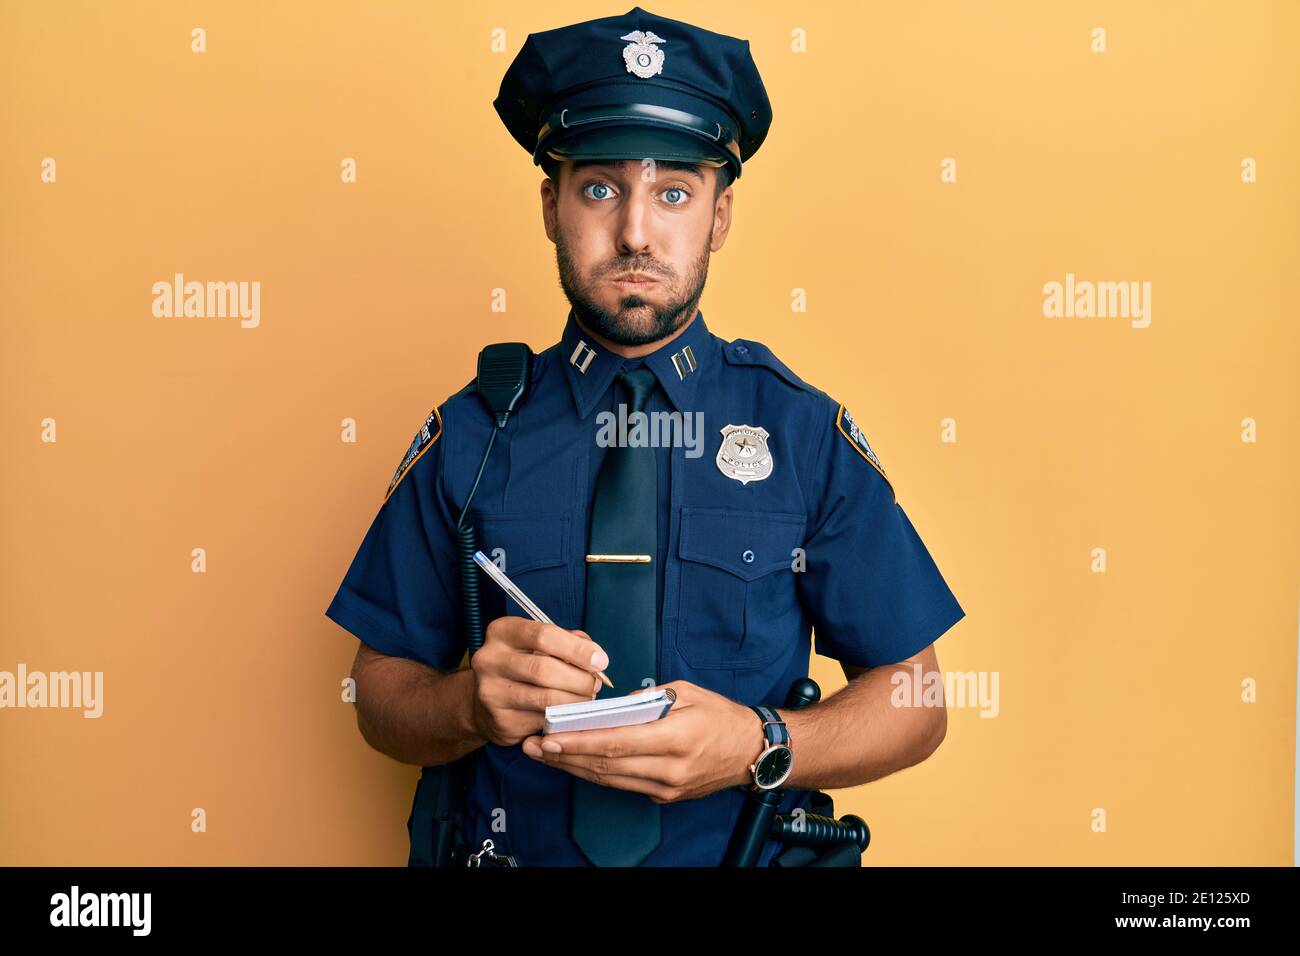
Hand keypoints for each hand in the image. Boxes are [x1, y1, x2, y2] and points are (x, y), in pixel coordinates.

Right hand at [470, 616, 608, 747]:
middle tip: (595, 684)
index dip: (577, 649)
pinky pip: (542, 721)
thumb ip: (569, 643)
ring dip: (575, 701)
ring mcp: (491, 693)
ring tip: (586, 698)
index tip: (600, 661)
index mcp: (502, 632)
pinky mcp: (500, 721)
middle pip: (544, 669)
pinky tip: (569, 714)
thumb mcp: (540, 644)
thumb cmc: (523, 665)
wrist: (485, 701)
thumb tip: (596, 658)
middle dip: (579, 679)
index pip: (543, 635)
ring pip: (545, 699)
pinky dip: (562, 719)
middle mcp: (489, 660)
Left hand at [520, 680, 762, 802]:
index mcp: (675, 738)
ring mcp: (666, 787)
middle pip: (606, 765)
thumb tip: (612, 704)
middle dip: (564, 757)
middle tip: (533, 746)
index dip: (577, 742)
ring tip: (543, 756)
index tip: (548, 737)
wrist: (753, 751)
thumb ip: (647, 698)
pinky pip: (622, 785)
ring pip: (609, 779)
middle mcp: (669, 768)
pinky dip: (596, 774)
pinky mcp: (665, 795)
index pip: (615, 742)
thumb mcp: (686, 692)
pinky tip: (575, 764)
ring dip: (573, 768)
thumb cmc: (722, 716)